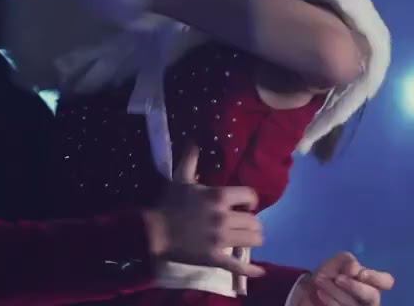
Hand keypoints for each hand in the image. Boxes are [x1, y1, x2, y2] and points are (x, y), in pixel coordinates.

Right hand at [147, 145, 265, 278]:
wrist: (154, 231)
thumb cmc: (168, 204)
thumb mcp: (180, 179)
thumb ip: (190, 160)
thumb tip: (194, 141)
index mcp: (218, 197)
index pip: (250, 196)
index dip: (251, 201)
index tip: (246, 205)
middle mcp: (224, 217)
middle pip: (255, 222)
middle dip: (252, 223)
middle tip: (244, 224)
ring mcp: (221, 239)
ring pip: (253, 240)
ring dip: (252, 240)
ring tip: (246, 239)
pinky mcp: (215, 258)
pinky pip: (238, 267)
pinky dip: (250, 270)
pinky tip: (259, 272)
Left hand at [292, 251, 394, 305]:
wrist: (308, 291)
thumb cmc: (327, 275)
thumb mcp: (334, 263)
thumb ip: (346, 261)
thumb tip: (354, 269)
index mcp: (370, 282)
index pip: (386, 281)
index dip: (377, 278)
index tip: (361, 274)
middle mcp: (369, 299)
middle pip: (372, 296)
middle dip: (354, 286)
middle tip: (337, 279)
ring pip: (355, 305)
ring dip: (336, 292)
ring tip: (320, 281)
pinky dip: (331, 302)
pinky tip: (320, 294)